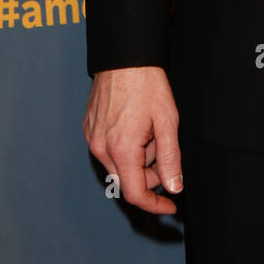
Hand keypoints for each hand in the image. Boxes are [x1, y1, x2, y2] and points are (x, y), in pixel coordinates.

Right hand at [83, 66, 181, 214]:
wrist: (123, 57)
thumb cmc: (147, 85)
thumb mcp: (167, 122)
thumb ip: (170, 158)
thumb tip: (174, 188)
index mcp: (121, 150)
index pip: (136, 194)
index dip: (155, 205)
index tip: (171, 205)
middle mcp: (101, 149)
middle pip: (128, 180)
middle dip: (150, 173)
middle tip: (164, 146)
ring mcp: (92, 139)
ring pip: (119, 165)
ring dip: (139, 157)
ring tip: (150, 127)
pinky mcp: (89, 129)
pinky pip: (109, 150)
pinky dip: (126, 146)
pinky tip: (137, 123)